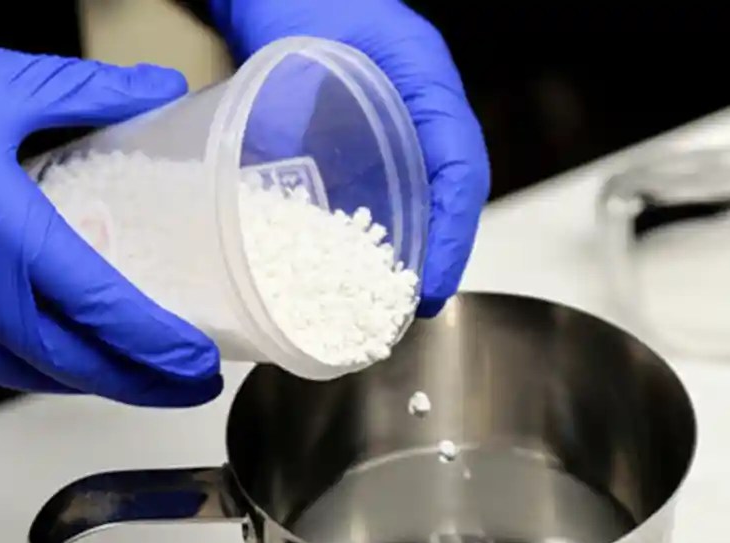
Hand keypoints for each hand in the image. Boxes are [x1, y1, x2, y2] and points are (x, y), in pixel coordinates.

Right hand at [0, 38, 222, 405]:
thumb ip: (90, 93)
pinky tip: (60, 356)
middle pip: (74, 364)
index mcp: (1, 230)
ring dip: (88, 381)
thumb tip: (161, 86)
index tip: (200, 360)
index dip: (159, 344)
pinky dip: (32, 368)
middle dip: (142, 382)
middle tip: (189, 385)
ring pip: (26, 374)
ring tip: (138, 374)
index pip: (102, 308)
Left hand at [210, 0, 491, 316]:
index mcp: (423, 75)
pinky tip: (362, 257)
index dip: (452, 230)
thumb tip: (269, 197)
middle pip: (454, 183)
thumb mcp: (288, 55)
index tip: (431, 284)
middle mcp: (424, 97)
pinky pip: (398, 176)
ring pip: (432, 184)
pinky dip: (390, 219)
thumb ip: (284, 116)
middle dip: (442, 247)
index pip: (460, 163)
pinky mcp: (377, 122)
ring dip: (422, 239)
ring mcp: (405, 109)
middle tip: (419, 301)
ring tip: (395, 293)